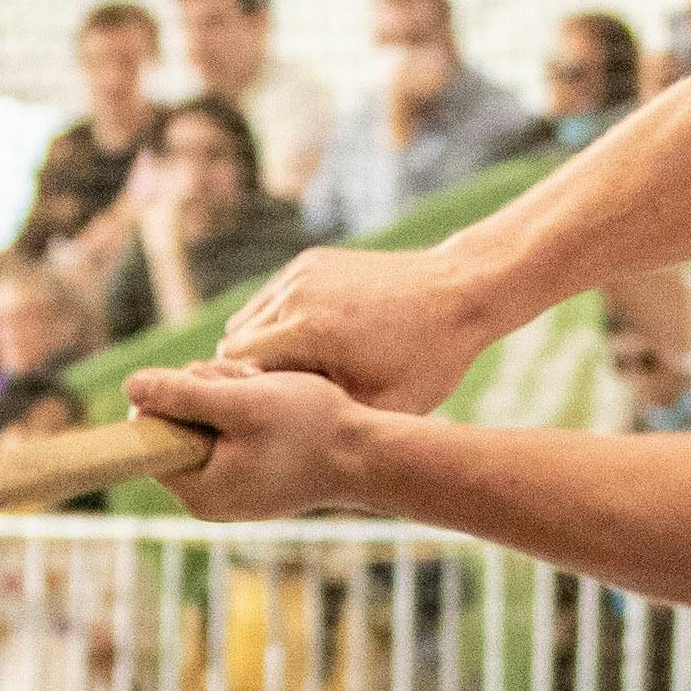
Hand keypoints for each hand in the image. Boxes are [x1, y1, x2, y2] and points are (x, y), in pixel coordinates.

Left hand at [124, 360, 372, 522]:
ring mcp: (232, 487)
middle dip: (205, 392)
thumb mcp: (240, 403)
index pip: (150, 436)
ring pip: (205, 422)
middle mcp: (209, 497)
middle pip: (176, 426)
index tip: (211, 383)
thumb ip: (182, 397)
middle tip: (245, 383)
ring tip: (265, 390)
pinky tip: (275, 404)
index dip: (172, 397)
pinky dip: (246, 410)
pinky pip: (230, 434)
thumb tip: (128, 388)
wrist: (368, 455)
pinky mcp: (252, 475)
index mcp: (197, 491)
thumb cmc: (308, 429)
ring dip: (228, 393)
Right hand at [207, 240, 503, 415]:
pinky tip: (309, 345)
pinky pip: (272, 298)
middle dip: (246, 372)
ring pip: (248, 318)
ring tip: (293, 376)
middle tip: (276, 401)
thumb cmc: (425, 360)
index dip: (241, 394)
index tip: (263, 416)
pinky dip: (279, 321)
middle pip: (234, 342)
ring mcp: (301, 273)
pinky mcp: (310, 261)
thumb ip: (321, 416)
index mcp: (306, 332)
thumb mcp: (380, 406)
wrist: (458, 293)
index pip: (232, 366)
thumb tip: (272, 428)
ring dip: (260, 346)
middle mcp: (295, 295)